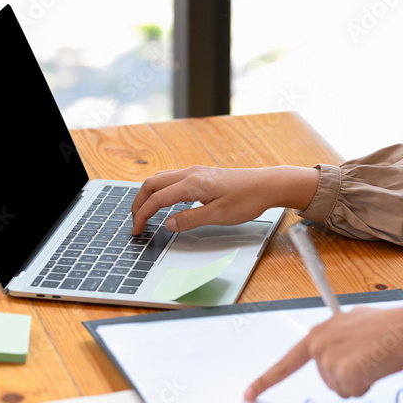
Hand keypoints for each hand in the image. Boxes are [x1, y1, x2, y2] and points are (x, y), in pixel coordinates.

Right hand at [130, 165, 318, 234]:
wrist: (267, 184)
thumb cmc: (247, 199)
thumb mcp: (218, 216)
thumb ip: (190, 220)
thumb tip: (168, 223)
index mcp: (192, 184)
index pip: (156, 199)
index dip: (142, 215)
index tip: (136, 230)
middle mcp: (190, 174)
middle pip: (152, 184)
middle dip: (138, 203)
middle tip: (135, 222)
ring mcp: (195, 172)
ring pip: (160, 180)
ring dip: (148, 195)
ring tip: (144, 213)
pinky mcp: (201, 175)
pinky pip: (171, 180)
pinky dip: (160, 191)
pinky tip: (163, 203)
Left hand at [243, 305, 402, 400]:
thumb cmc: (391, 327)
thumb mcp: (356, 324)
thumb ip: (340, 337)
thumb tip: (344, 348)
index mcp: (319, 332)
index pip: (287, 361)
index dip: (266, 380)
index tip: (249, 394)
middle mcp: (319, 343)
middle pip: (326, 379)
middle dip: (348, 376)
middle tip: (368, 358)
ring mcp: (328, 357)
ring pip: (339, 389)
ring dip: (359, 381)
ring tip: (374, 359)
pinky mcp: (342, 370)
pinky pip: (351, 393)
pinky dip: (366, 386)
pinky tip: (376, 367)